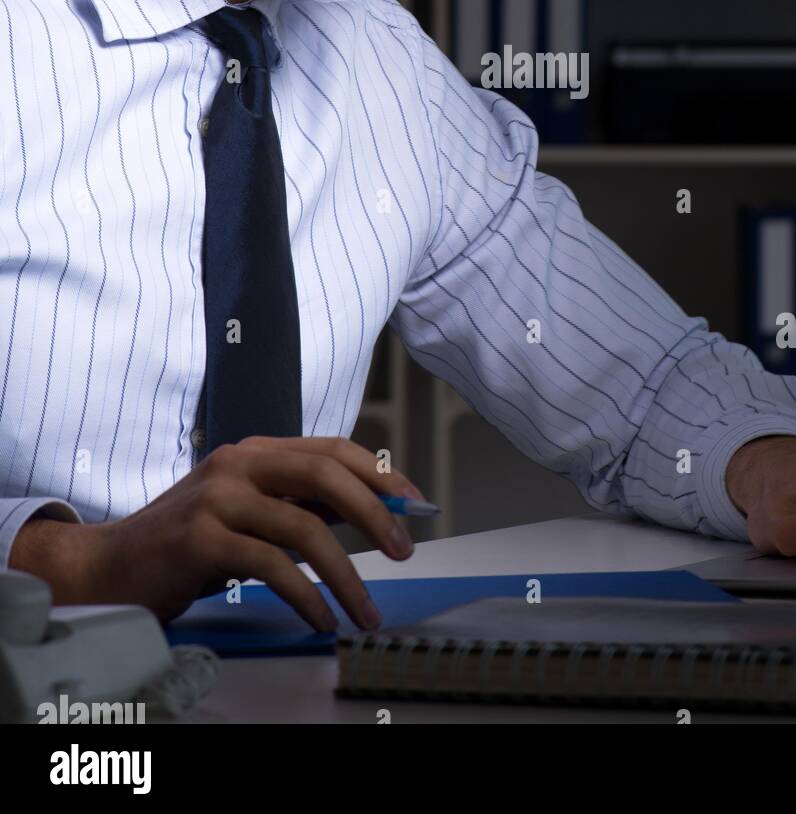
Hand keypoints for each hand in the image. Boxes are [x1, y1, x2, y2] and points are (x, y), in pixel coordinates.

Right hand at [8, 436, 425, 631]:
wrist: (109, 567)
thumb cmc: (187, 542)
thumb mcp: (249, 511)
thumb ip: (300, 504)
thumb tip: (371, 507)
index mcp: (255, 451)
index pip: (332, 449)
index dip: (379, 473)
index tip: (414, 503)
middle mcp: (238, 464)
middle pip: (325, 475)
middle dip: (374, 512)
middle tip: (404, 549)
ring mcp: (218, 498)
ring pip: (304, 527)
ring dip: (346, 574)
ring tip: (365, 611)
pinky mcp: (201, 539)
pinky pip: (272, 567)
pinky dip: (307, 597)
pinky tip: (322, 619)